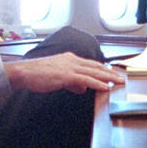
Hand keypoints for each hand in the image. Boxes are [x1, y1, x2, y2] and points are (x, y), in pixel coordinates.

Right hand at [4, 53, 125, 94]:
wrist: (24, 73)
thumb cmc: (37, 75)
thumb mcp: (57, 78)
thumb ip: (72, 83)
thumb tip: (82, 88)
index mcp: (69, 58)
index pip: (90, 64)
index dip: (103, 69)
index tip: (113, 74)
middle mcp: (71, 60)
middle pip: (96, 66)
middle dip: (110, 73)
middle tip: (122, 78)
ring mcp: (69, 67)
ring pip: (94, 72)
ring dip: (108, 78)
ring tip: (118, 82)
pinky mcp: (66, 75)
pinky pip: (86, 79)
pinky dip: (97, 83)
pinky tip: (105, 87)